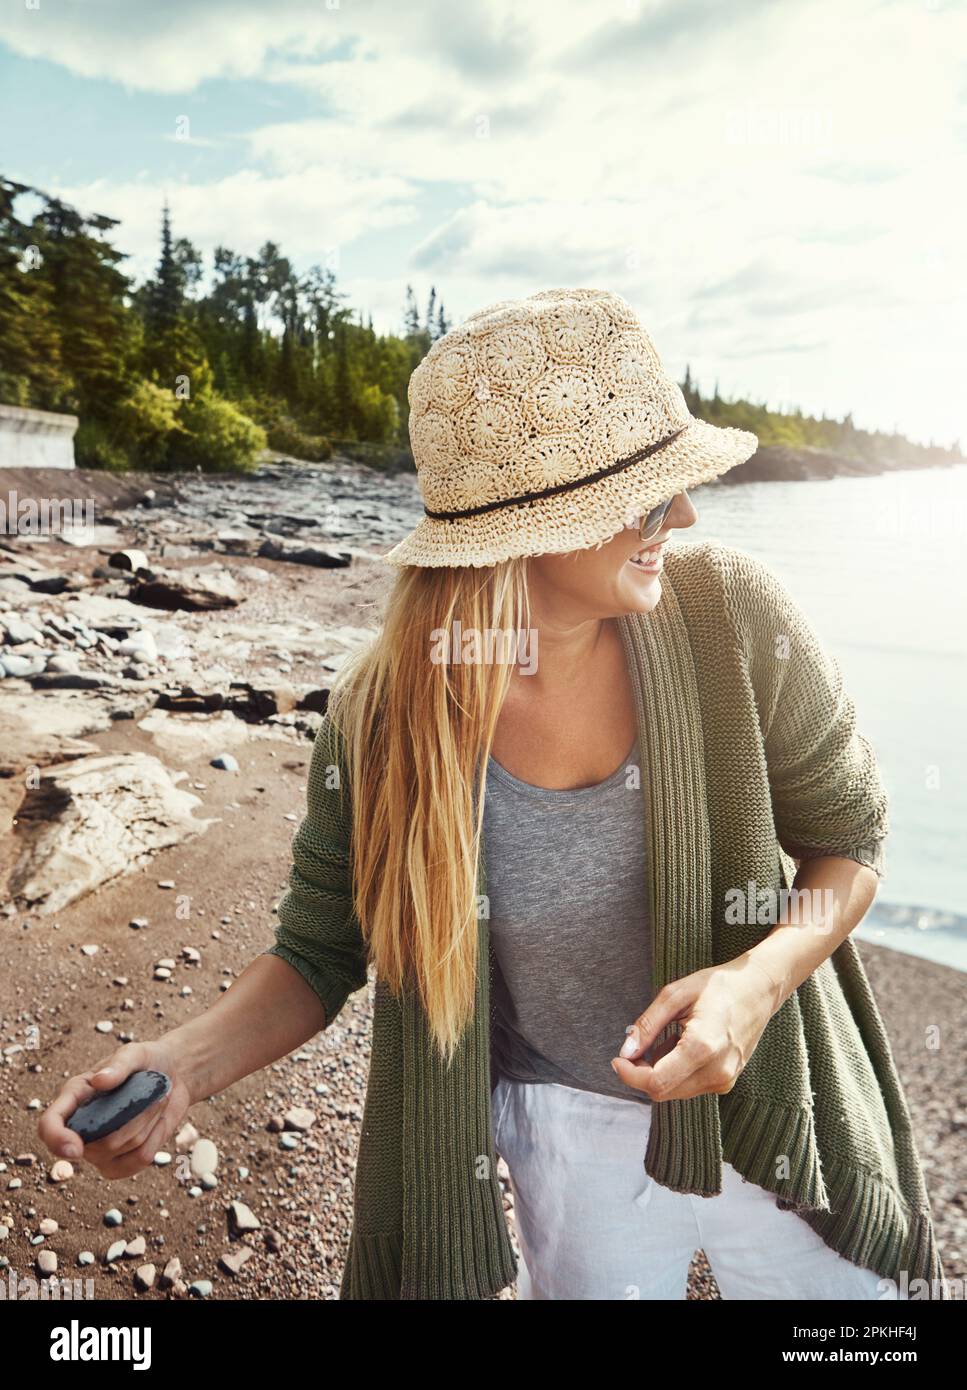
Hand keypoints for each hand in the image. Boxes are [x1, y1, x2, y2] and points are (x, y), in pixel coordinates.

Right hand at [37, 1039, 194, 1180]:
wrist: (172, 1075)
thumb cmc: (147, 1061)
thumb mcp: (135, 1054)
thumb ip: (119, 1064)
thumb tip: (99, 1082)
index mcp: (74, 1098)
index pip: (50, 1125)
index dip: (56, 1139)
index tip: (75, 1149)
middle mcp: (81, 1128)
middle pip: (99, 1144)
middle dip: (132, 1118)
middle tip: (151, 1090)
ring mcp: (99, 1151)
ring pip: (123, 1149)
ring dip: (148, 1122)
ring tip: (155, 1100)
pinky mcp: (121, 1162)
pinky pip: (139, 1160)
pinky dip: (156, 1138)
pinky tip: (158, 1121)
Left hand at [611, 953, 781, 1101]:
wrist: (759, 989)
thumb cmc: (718, 986)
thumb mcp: (675, 995)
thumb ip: (647, 1025)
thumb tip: (625, 1052)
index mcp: (703, 1047)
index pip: (656, 1082)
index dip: (630, 1075)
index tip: (617, 1059)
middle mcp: (717, 1071)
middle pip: (662, 1091)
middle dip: (641, 1073)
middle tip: (637, 1045)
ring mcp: (724, 1080)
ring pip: (674, 1092)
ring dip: (659, 1072)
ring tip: (668, 1037)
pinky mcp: (727, 1081)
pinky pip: (689, 1086)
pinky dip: (675, 1072)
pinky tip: (682, 1045)